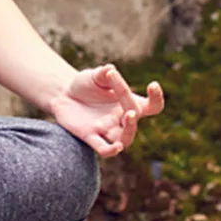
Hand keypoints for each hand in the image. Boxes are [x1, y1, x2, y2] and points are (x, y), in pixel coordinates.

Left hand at [48, 64, 163, 157]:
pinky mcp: (90, 136)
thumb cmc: (85, 84)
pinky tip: (116, 147)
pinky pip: (104, 150)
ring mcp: (107, 129)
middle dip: (133, 110)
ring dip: (130, 130)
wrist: (63, 95)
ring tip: (129, 115)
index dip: (157, 98)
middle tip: (127, 100)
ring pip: (125, 139)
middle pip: (134, 118)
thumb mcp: (94, 75)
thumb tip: (110, 69)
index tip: (152, 85)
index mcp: (128, 102)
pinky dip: (111, 150)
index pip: (152, 106)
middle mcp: (121, 118)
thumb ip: (103, 73)